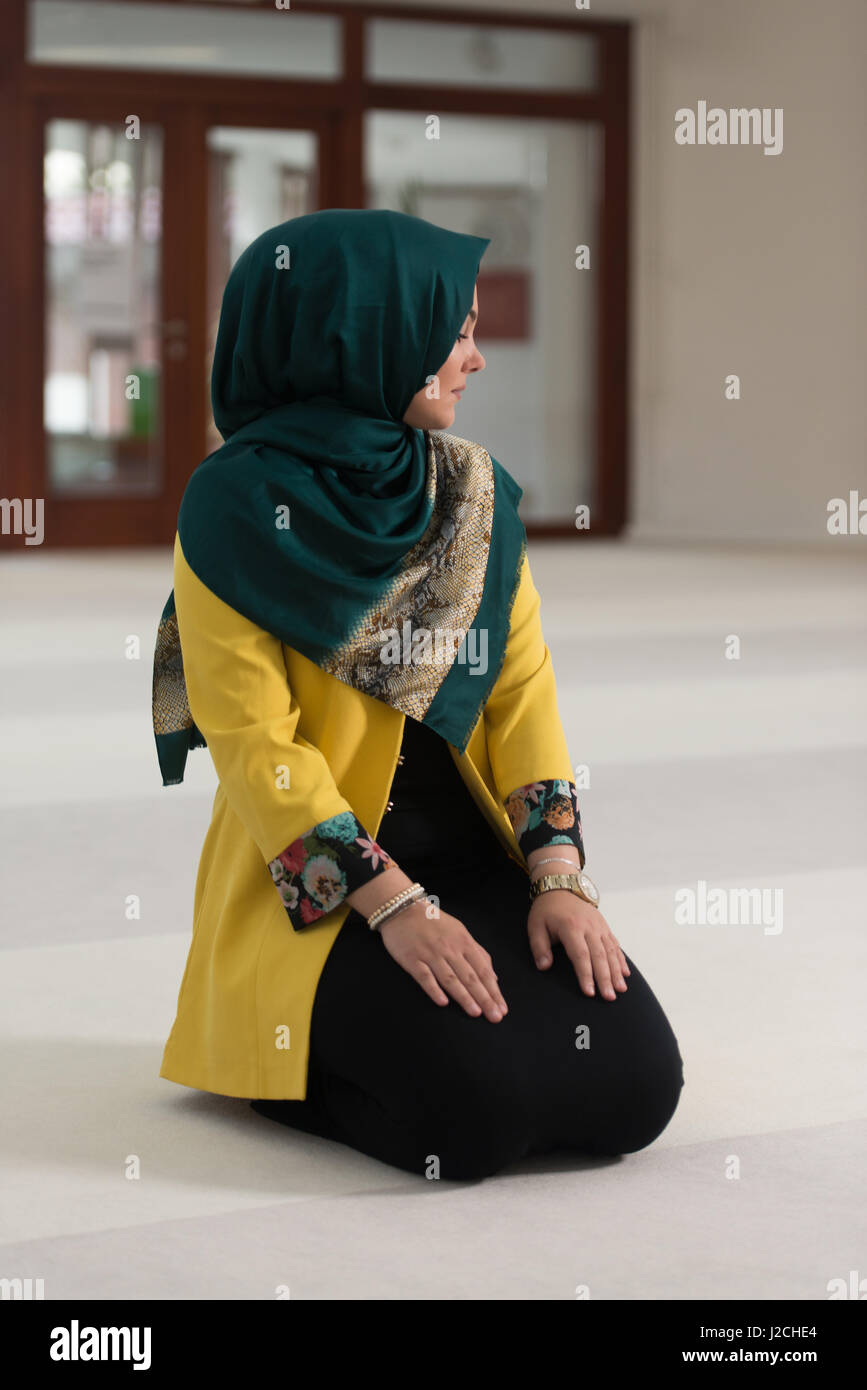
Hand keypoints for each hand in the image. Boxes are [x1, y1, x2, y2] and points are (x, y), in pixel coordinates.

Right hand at [379, 902, 507, 1021]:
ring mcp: (430, 954)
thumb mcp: (460, 932)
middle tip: (495, 1017)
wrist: (403, 909)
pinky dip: (434, 989)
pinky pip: (424, 977)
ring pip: (450, 979)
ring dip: (464, 996)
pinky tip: (443, 1002)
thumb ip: (478, 953)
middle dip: (484, 998)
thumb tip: (493, 977)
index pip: (483, 970)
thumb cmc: (434, 923)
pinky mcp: (412, 959)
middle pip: (470, 977)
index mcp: (464, 942)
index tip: (502, 1008)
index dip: (493, 991)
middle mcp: (450, 949)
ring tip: (475, 1013)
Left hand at [528, 892, 629, 999]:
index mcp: (570, 927)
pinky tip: (625, 974)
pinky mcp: (604, 926)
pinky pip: (615, 945)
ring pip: (610, 951)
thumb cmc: (546, 910)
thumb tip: (544, 967)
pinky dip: (620, 960)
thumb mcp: (535, 926)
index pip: (580, 954)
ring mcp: (599, 926)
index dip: (585, 974)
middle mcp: (589, 927)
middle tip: (609, 997)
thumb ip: (539, 948)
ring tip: (620, 990)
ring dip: (616, 972)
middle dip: (605, 978)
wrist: (561, 887)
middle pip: (599, 955)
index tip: (589, 992)